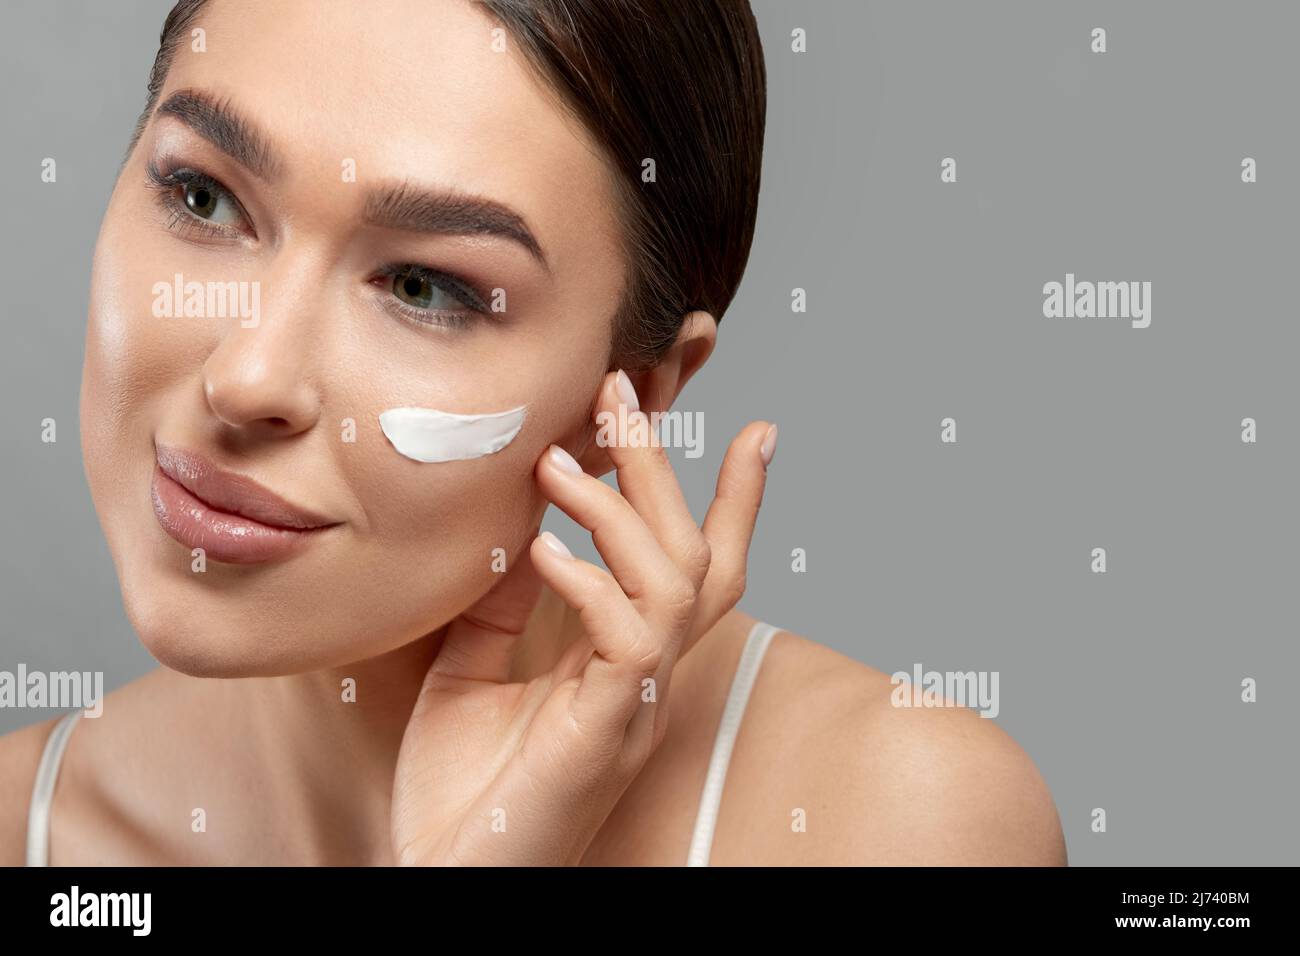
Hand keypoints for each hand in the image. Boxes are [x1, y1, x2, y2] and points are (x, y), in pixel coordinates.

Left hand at [390, 369, 774, 865]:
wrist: (444, 882)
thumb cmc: (463, 790)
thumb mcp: (473, 671)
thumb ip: (503, 603)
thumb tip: (519, 525)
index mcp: (628, 662)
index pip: (698, 568)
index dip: (734, 501)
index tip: (756, 427)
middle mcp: (649, 678)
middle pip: (696, 555)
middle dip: (663, 467)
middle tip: (621, 391)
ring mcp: (636, 705)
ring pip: (677, 585)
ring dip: (623, 511)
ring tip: (559, 464)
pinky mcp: (608, 731)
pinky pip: (629, 641)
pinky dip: (591, 584)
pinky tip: (542, 552)